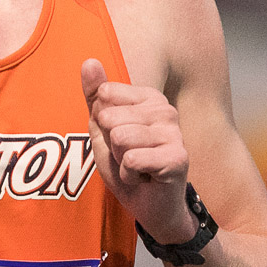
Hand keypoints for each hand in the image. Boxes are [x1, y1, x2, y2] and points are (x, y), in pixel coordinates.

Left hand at [81, 58, 197, 241]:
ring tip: (136, 167)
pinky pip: (131, 159)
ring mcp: (174, 133)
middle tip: (128, 157)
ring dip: (120, 161)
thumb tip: (89, 61)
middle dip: (110, 145)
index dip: (102, 125)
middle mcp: (165, 110)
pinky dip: (129, 175)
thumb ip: (95, 95)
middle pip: (110, 118)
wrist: (149, 206)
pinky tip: (144, 178)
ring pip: (120, 138)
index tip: (118, 140)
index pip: (105, 96)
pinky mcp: (177, 157)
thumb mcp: (102, 129)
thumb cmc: (127, 165)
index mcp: (149, 98)